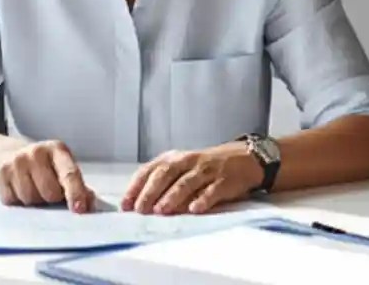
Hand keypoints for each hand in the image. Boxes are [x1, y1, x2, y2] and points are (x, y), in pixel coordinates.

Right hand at [0, 140, 95, 211]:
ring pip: (31, 199)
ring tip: (31, 188)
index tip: (79, 209)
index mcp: (57, 150)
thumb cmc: (41, 166)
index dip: (76, 193)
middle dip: (51, 198)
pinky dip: (16, 201)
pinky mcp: (0, 174)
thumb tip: (89, 203)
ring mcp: (16, 162)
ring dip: (33, 201)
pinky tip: (17, 189)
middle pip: (50, 193)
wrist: (4, 154)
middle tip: (46, 190)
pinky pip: (13, 201)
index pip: (69, 173)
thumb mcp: (60, 167)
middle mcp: (36, 152)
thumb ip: (77, 184)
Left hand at [121, 143, 260, 215]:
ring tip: (161, 210)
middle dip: (151, 192)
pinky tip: (194, 209)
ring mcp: (206, 170)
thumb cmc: (205, 167)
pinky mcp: (223, 181)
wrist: (242, 159)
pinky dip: (202, 200)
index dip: (136, 187)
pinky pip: (211, 190)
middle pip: (165, 174)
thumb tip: (138, 204)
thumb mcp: (181, 168)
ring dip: (172, 196)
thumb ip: (162, 182)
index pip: (150, 170)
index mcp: (173, 159)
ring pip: (186, 182)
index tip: (126, 204)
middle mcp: (187, 161)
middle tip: (141, 209)